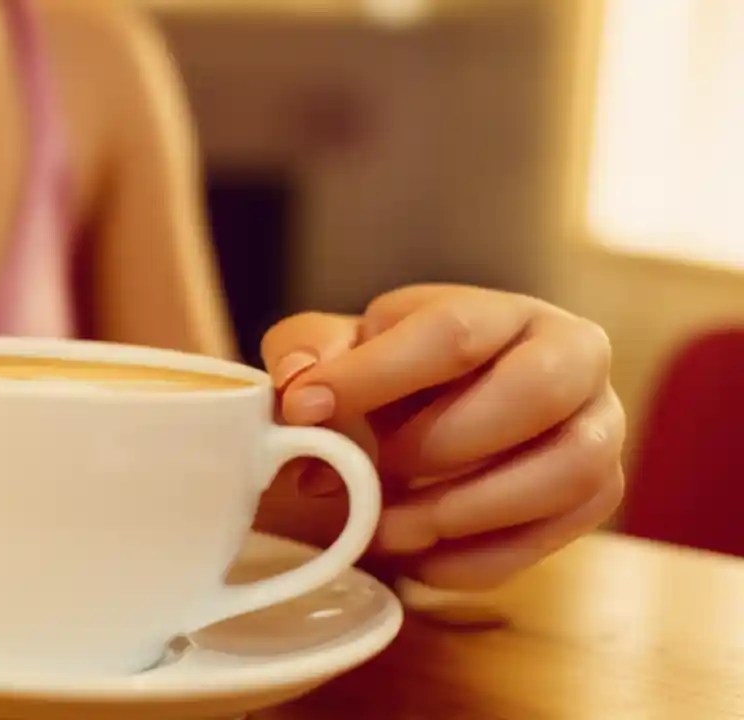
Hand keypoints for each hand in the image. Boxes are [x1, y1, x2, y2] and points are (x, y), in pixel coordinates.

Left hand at [261, 284, 624, 589]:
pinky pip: (556, 537)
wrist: (441, 414)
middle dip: (441, 444)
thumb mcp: (341, 347)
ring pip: (568, 472)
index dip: (375, 375)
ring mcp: (599, 428)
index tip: (305, 408)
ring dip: (466, 511)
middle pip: (536, 393)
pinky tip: (420, 559)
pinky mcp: (597, 496)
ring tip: (388, 528)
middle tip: (376, 472)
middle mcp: (574, 358)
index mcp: (504, 311)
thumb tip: (300, 384)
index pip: (453, 333)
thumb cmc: (395, 375)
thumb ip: (307, 349)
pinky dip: (479, 559)